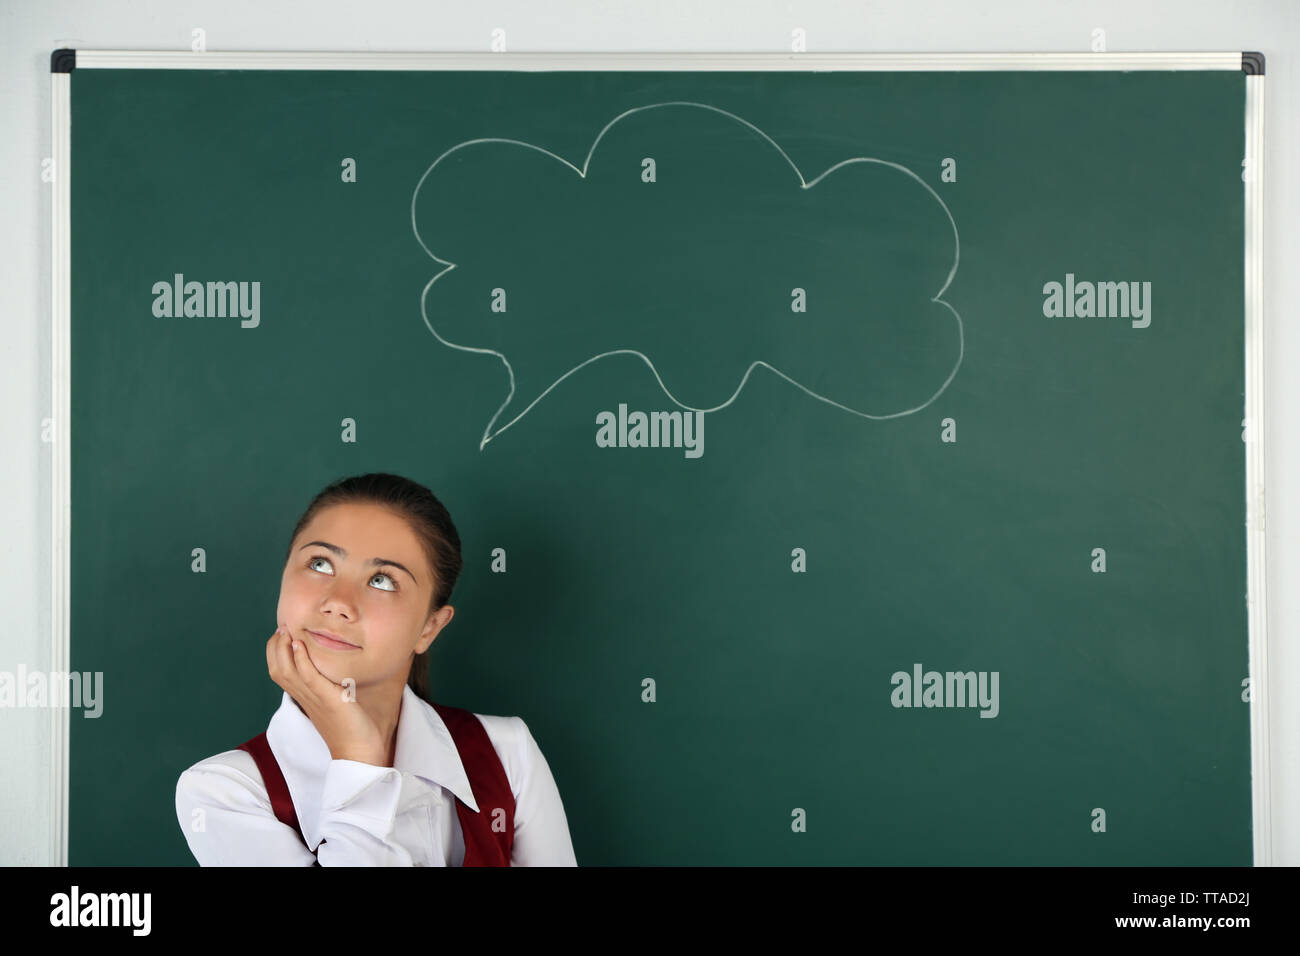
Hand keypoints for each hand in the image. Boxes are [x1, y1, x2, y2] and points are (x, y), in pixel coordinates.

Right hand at [266, 625, 387, 765]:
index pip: (278, 672)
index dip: (275, 652)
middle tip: (282, 628)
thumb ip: (325, 686)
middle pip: (276, 669)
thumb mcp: (333, 700)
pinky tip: (300, 645)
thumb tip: (329, 670)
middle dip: (275, 646)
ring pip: (286, 671)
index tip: (281, 634)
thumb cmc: (349, 726)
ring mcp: (314, 698)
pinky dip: (301, 660)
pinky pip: (308, 677)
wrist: (358, 750)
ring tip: (287, 631)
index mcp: (303, 697)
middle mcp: (304, 697)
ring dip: (283, 649)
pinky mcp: (327, 698)